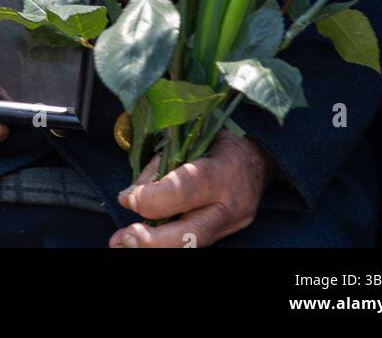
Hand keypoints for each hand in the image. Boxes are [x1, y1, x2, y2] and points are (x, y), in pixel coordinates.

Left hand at [110, 130, 273, 247]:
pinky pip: (195, 239)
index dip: (151, 198)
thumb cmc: (219, 137)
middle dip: (153, 240)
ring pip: (192, 244)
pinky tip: (147, 236)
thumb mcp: (192, 135)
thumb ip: (163, 163)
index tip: (127, 198)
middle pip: (192, 233)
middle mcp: (232, 203)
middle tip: (123, 238)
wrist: (258, 155)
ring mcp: (233, 223)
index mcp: (223, 169)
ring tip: (125, 242)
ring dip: (154, 245)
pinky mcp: (228, 233)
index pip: (185, 189)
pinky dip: (168, 238)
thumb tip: (132, 195)